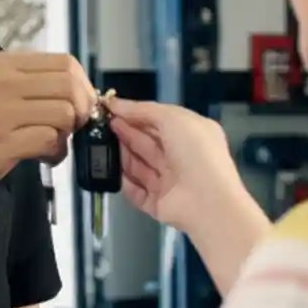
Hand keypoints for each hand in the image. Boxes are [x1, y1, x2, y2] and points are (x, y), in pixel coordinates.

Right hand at [0, 51, 95, 194]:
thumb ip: (31, 83)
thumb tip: (79, 92)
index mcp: (6, 64)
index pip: (66, 63)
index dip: (83, 85)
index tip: (80, 105)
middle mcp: (5, 82)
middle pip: (70, 86)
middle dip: (82, 110)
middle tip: (73, 127)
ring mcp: (4, 112)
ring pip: (64, 113)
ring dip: (68, 134)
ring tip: (54, 143)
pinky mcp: (5, 142)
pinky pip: (50, 140)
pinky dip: (56, 153)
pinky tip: (44, 157)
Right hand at [103, 99, 250, 235]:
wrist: (207, 201)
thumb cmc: (196, 153)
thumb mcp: (173, 118)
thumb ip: (144, 110)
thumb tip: (117, 104)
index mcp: (191, 135)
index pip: (159, 121)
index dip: (135, 114)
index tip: (111, 109)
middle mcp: (181, 158)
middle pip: (147, 143)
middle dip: (125, 132)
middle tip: (102, 124)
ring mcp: (169, 183)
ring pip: (139, 166)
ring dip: (121, 155)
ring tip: (100, 143)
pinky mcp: (158, 204)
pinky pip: (136, 191)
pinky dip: (123, 182)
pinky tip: (109, 170)